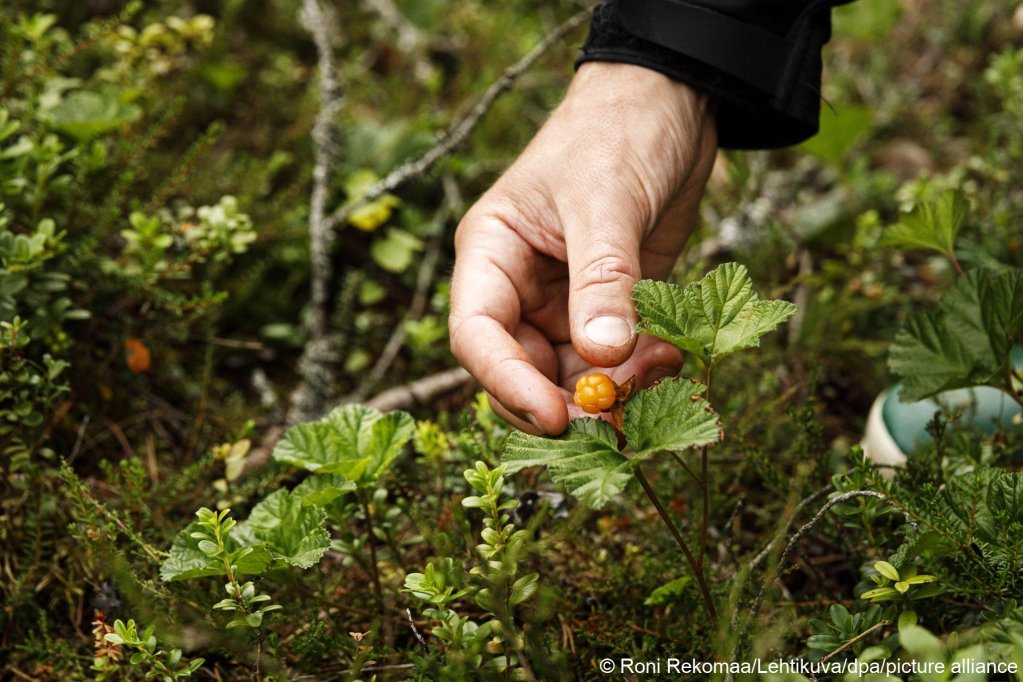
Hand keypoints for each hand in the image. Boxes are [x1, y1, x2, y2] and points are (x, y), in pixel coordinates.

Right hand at [449, 62, 716, 434]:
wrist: (669, 102)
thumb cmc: (618, 130)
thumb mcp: (606, 200)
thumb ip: (603, 279)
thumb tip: (602, 356)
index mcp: (492, 254)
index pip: (478, 335)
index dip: (507, 384)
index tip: (554, 418)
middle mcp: (520, 287)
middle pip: (522, 369)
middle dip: (565, 399)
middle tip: (617, 418)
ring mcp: (564, 300)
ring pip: (571, 374)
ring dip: (611, 389)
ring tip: (660, 369)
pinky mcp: (610, 306)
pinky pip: (613, 359)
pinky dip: (638, 372)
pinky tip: (669, 357)